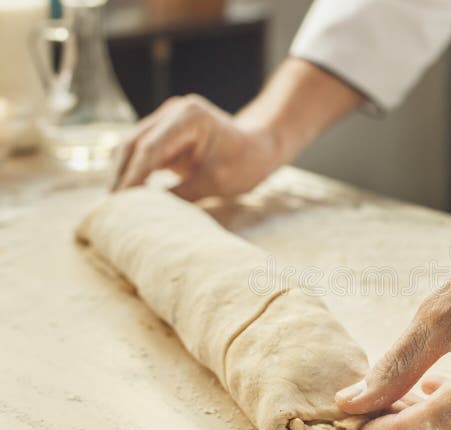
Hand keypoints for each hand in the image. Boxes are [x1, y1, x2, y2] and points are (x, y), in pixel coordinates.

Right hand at [113, 94, 280, 199]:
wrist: (259, 147)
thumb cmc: (244, 163)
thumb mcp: (215, 183)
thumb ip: (181, 195)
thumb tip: (147, 213)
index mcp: (189, 116)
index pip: (150, 147)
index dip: (133, 176)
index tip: (120, 202)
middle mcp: (172, 112)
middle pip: (134, 143)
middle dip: (121, 175)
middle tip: (109, 208)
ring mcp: (166, 120)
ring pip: (132, 147)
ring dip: (122, 174)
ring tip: (113, 206)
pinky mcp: (165, 134)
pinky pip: (141, 153)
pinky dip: (133, 173)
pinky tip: (127, 196)